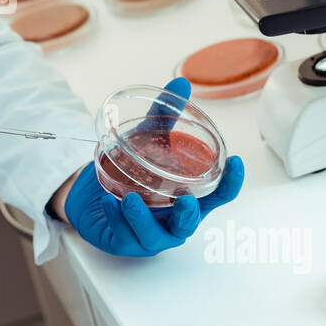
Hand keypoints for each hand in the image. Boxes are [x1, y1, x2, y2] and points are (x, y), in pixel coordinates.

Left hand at [63, 77, 243, 256]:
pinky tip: (108, 203)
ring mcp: (149, 235)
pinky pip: (123, 236)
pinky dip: (116, 219)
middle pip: (190, 224)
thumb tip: (180, 81)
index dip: (231, 182)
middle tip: (184, 201)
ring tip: (130, 200)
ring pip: (154, 235)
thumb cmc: (128, 171)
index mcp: (187, 196)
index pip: (217, 195)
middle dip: (188, 215)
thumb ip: (163, 116)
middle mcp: (173, 220)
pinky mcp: (123, 243)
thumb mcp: (145, 140)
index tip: (236, 162)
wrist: (89, 191)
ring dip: (142, 218)